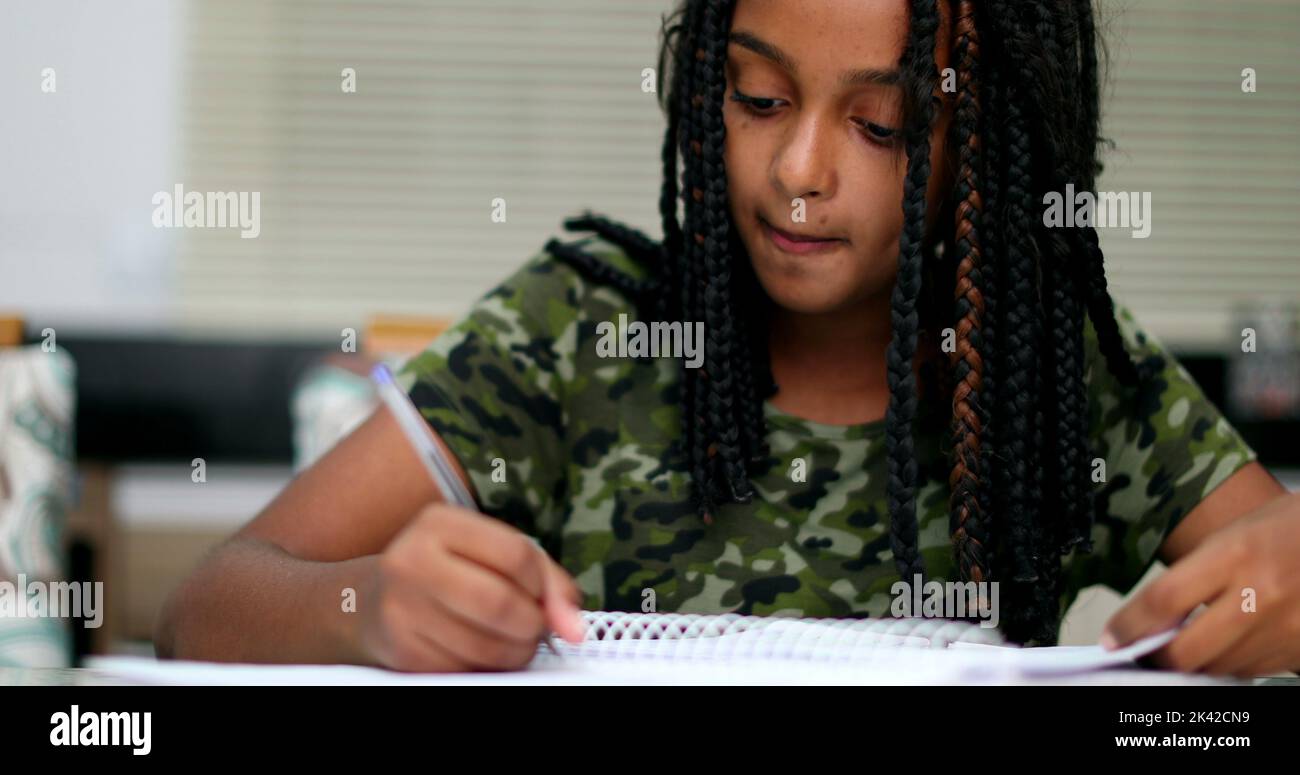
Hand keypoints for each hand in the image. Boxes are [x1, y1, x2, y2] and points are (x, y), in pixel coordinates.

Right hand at [356, 502, 585, 671]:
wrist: (372, 602)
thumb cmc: (449, 572)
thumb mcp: (492, 554)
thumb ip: (546, 580)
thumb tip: (574, 627)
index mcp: (439, 524)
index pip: (516, 554)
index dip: (542, 584)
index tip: (543, 597)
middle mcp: (412, 560)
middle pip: (500, 603)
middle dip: (532, 624)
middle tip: (534, 627)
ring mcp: (401, 608)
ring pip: (486, 645)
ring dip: (515, 651)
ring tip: (512, 641)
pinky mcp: (402, 652)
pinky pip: (466, 669)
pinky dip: (487, 667)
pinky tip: (481, 651)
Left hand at [1102, 492, 1299, 676]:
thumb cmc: (1289, 527)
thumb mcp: (1233, 535)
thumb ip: (1192, 575)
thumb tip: (1152, 617)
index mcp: (1235, 554)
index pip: (1163, 600)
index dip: (1129, 626)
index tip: (1112, 638)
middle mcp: (1261, 594)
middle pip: (1188, 651)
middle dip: (1157, 657)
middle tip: (1143, 652)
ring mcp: (1286, 626)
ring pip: (1219, 668)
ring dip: (1195, 663)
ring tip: (1184, 646)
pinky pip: (1253, 670)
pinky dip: (1231, 664)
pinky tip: (1226, 645)